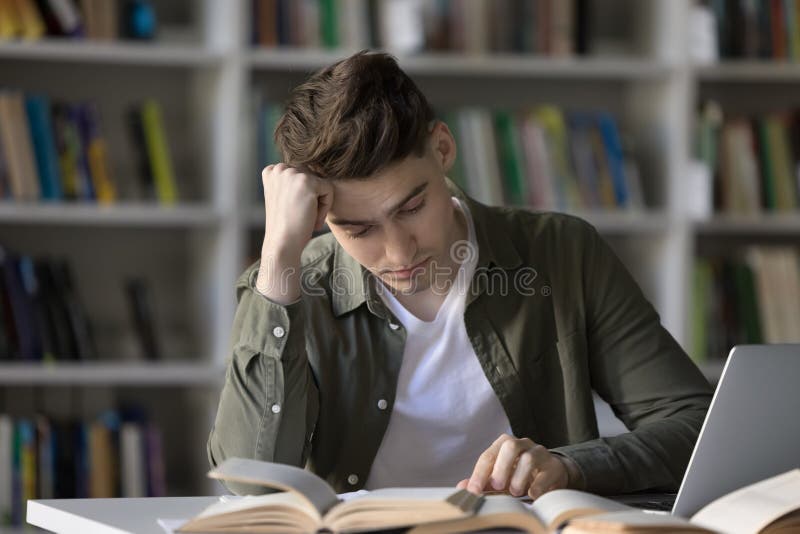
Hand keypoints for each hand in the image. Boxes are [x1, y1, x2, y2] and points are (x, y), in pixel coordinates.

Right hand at [256, 163, 333, 302]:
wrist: (282, 243)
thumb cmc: (286, 227)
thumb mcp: (285, 199)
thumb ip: (294, 184)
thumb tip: (318, 177)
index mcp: (271, 172)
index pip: (302, 176)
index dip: (303, 196)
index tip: (295, 212)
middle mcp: (279, 169)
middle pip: (312, 178)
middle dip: (313, 199)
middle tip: (303, 218)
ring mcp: (292, 173)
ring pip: (321, 185)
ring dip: (319, 204)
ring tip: (308, 219)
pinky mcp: (306, 181)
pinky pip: (329, 190)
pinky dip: (326, 207)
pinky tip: (313, 220)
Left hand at [456, 434, 572, 499]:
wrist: (550, 474)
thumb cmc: (519, 474)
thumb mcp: (499, 477)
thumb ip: (482, 481)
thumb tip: (462, 487)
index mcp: (504, 444)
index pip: (488, 455)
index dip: (479, 473)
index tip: (474, 491)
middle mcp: (523, 444)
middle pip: (510, 446)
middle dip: (501, 468)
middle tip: (497, 486)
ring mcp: (540, 453)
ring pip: (529, 458)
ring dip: (519, 478)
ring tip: (515, 492)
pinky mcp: (554, 466)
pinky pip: (546, 474)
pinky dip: (537, 486)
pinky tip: (531, 495)